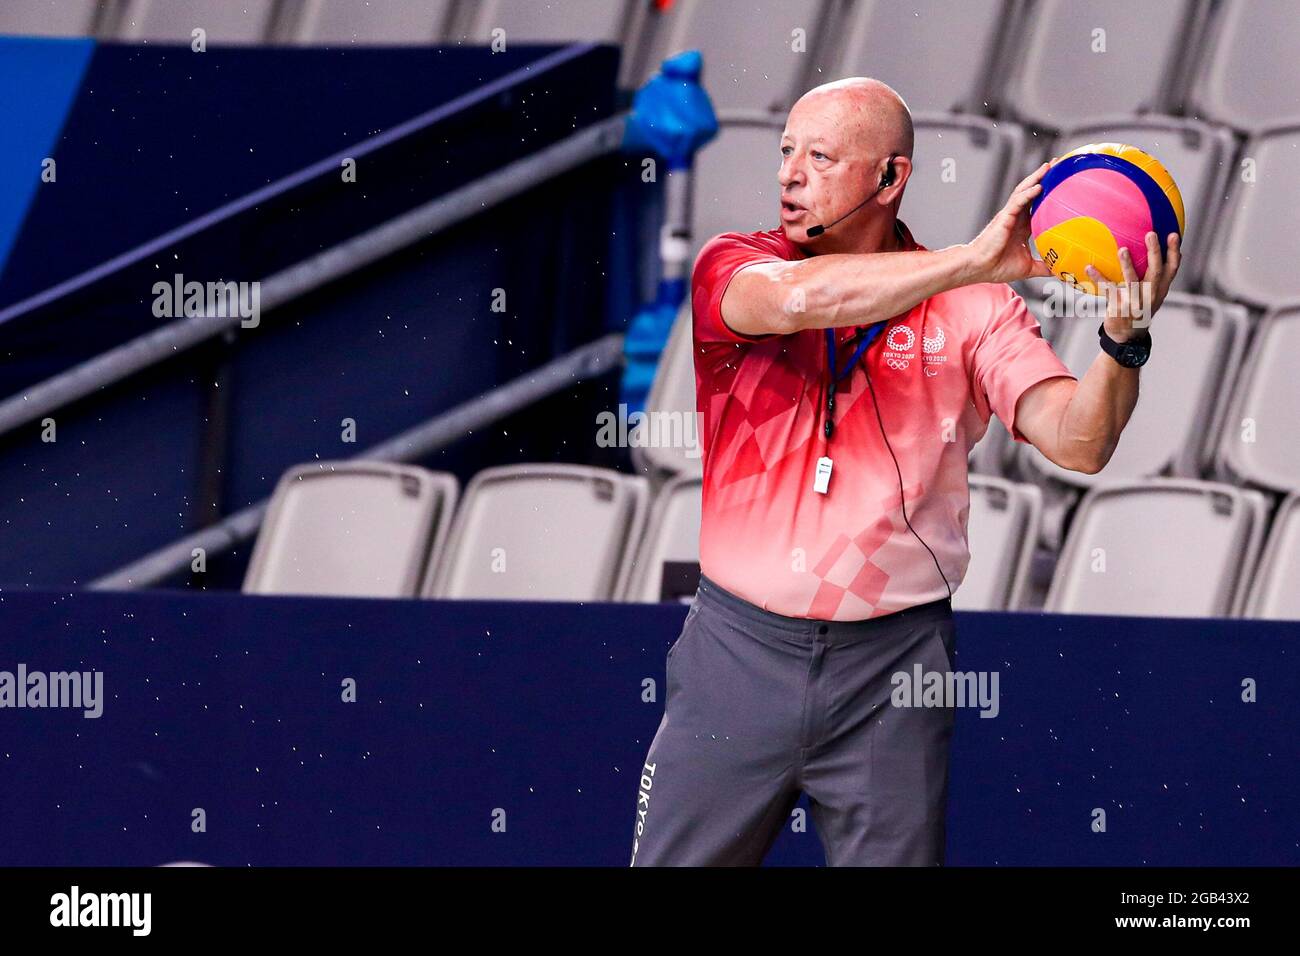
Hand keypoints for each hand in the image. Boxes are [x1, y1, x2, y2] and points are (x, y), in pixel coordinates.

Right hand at [965, 162, 1053, 284]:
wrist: (980, 268)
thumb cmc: (997, 267)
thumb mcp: (1028, 268)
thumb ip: (1044, 266)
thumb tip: (1060, 270)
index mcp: (1021, 226)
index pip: (1037, 205)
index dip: (1048, 194)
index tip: (1061, 184)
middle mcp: (1015, 217)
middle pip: (1031, 192)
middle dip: (1043, 177)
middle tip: (1057, 164)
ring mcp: (1009, 215)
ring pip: (1024, 191)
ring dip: (1036, 178)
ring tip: (1048, 166)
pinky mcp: (1004, 217)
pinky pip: (1017, 201)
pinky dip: (1028, 193)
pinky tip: (1039, 185)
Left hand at [1085, 232, 1180, 338]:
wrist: (1128, 337)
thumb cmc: (1139, 309)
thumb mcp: (1152, 294)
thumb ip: (1155, 277)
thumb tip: (1154, 250)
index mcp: (1161, 289)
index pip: (1172, 268)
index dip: (1174, 251)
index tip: (1174, 234)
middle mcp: (1151, 295)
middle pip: (1155, 270)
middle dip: (1154, 251)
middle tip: (1151, 233)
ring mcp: (1135, 302)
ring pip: (1133, 281)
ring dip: (1127, 265)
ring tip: (1122, 249)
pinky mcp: (1119, 308)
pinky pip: (1108, 290)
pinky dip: (1098, 278)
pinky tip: (1089, 267)